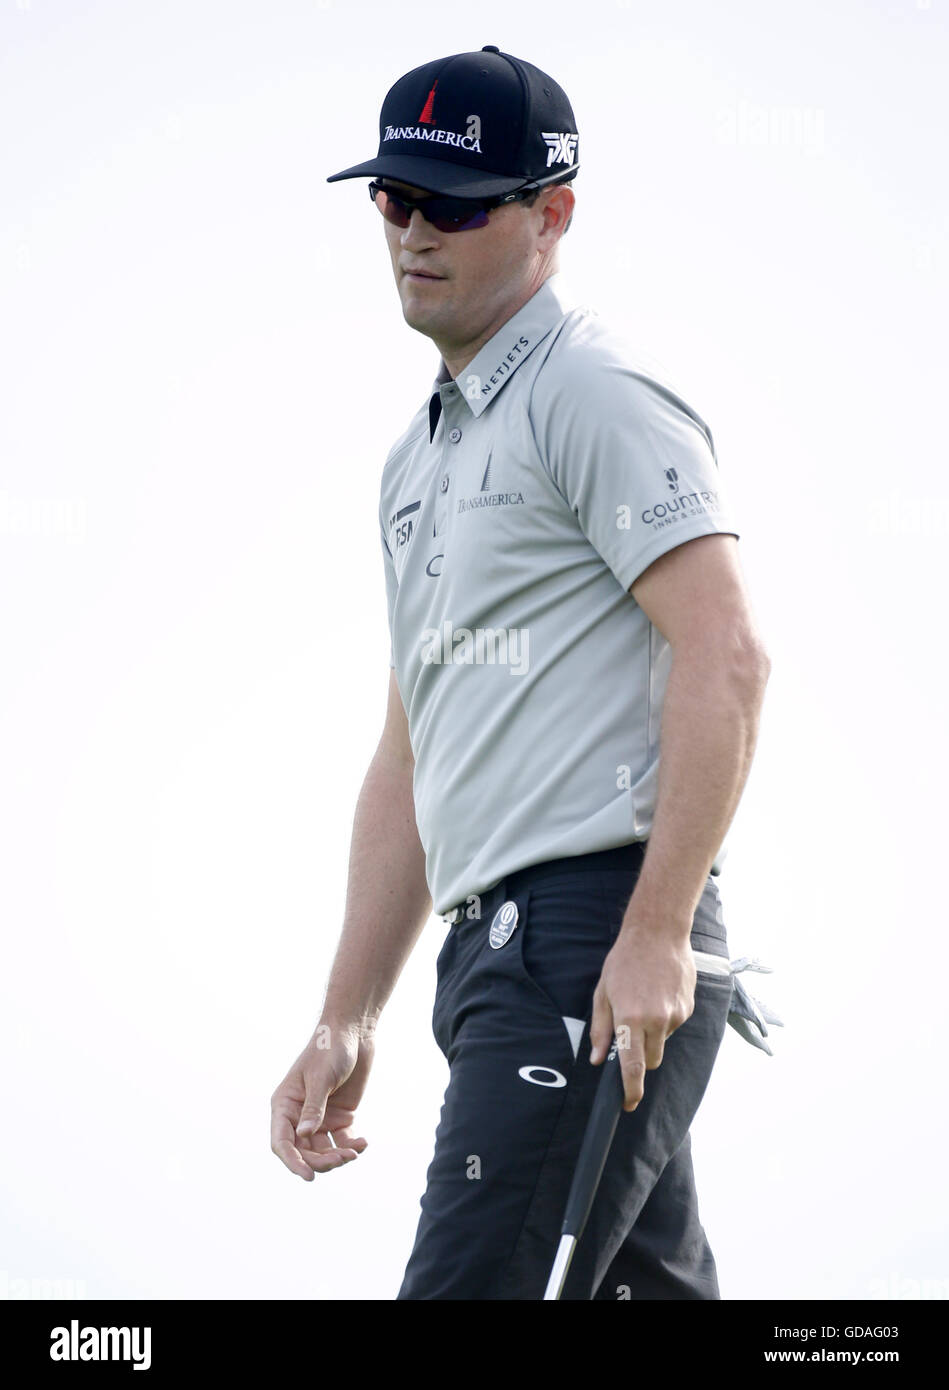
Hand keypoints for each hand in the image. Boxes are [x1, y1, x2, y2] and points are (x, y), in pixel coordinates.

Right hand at [270, 1022, 372, 1178]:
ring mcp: (320, 1118)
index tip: (308, 1177)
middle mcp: (299, 1115)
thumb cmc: (330, 1049)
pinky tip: (363, 1143)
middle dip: (321, 1161)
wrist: (354, 1032)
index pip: (282, 1142)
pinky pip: (342, 1141)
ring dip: (337, 1156)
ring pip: (323, 1151)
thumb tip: (303, 1136)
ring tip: (355, 1151)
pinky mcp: (340, 1117)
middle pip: (304, 1152)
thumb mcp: (321, 1078)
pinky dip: (352, 1147)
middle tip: (342, 1158)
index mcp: (285, 1104)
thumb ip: (313, 1108)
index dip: (292, 1163)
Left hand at [588, 920, 695, 1110]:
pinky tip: (660, 994)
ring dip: (654, 1033)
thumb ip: (601, 1029)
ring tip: (646, 1000)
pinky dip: (666, 1018)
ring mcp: (675, 1015)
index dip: (631, 1091)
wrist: (658, 933)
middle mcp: (655, 1020)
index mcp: (630, 1018)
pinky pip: (675, 1025)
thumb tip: (598, 1059)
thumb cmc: (625, 961)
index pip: (633, 1067)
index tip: (629, 1105)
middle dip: (641, 1057)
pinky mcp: (689, 1008)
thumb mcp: (603, 992)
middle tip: (632, 1032)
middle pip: (651, 1061)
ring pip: (663, 1042)